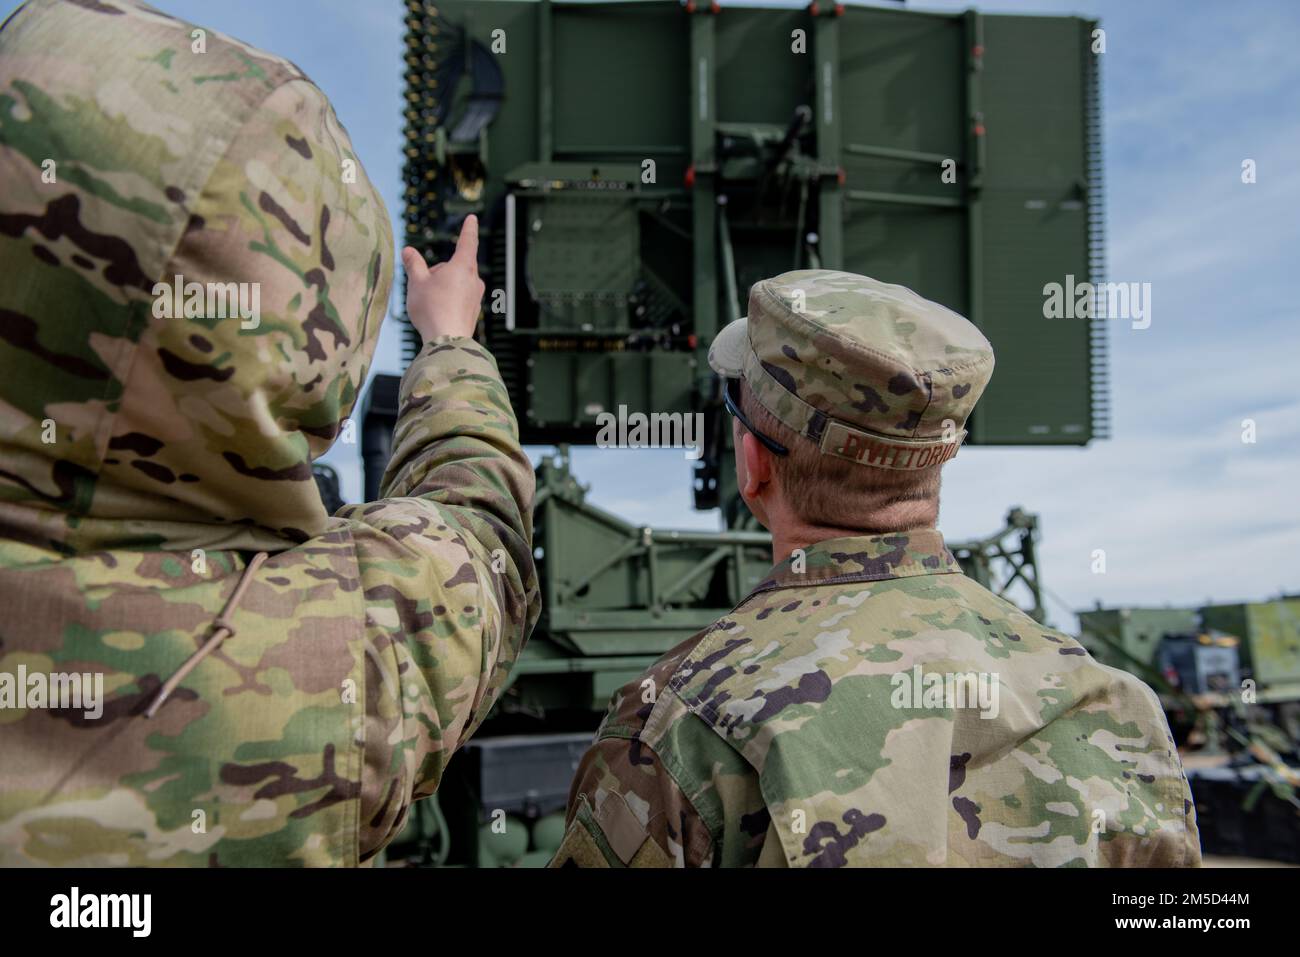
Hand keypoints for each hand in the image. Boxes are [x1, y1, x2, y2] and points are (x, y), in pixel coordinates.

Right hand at [402, 214, 484, 341]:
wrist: (447, 341)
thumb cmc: (432, 308)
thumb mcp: (416, 282)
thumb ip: (413, 264)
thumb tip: (408, 251)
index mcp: (463, 266)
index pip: (467, 241)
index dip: (468, 228)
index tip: (472, 218)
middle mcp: (474, 279)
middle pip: (453, 266)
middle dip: (437, 272)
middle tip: (424, 287)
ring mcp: (476, 296)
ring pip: (455, 283)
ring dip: (441, 286)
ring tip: (430, 303)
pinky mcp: (474, 310)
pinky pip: (458, 298)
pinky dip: (447, 300)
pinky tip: (438, 313)